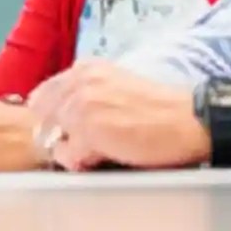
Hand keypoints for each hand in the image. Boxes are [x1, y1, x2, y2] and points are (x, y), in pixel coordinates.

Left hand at [27, 59, 209, 170]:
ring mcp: (82, 105)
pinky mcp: (90, 130)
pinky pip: (67, 155)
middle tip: (83, 143)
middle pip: (41, 115)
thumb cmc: (158, 109)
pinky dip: (82, 162)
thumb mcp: (116, 85)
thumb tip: (59, 115)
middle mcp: (78, 81)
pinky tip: (105, 156)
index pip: (42, 94)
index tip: (66, 129)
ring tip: (100, 149)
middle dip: (57, 132)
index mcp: (84, 68)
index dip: (51, 116)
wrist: (189, 120)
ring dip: (71, 148)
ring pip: (51, 136)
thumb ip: (86, 92)